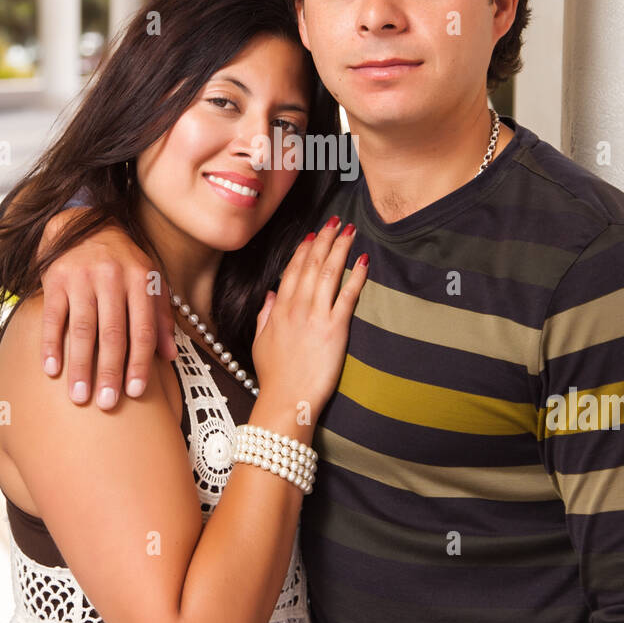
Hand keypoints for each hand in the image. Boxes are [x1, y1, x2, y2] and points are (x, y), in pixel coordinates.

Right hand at [39, 210, 176, 407]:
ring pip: (83, 329)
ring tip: (79, 396)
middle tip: (107, 403)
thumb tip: (170, 356)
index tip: (135, 392)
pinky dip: (52, 345)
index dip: (140, 363)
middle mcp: (113, 278)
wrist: (83, 222)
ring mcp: (82, 278)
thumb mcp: (149, 280)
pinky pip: (54, 317)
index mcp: (141, 280)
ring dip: (81, 366)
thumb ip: (161, 316)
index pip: (143, 329)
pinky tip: (51, 369)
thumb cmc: (122, 260)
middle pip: (113, 333)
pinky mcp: (56, 279)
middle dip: (110, 372)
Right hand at [251, 217, 367, 424]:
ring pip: (328, 273)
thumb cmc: (275, 378)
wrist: (286, 401)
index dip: (304, 250)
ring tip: (351, 231)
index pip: (292, 270)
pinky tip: (363, 261)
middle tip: (336, 221)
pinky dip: (356, 277)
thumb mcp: (260, 343)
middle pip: (312, 265)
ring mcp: (315, 317)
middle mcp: (296, 308)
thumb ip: (264, 315)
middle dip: (325, 240)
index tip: (314, 234)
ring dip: (340, 249)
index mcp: (278, 310)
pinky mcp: (334, 330)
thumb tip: (269, 295)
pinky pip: (347, 296)